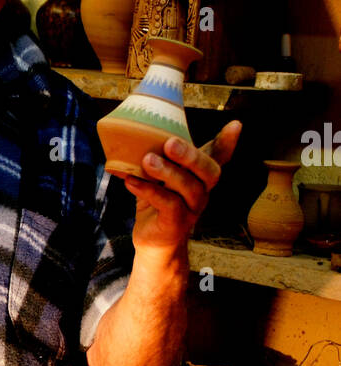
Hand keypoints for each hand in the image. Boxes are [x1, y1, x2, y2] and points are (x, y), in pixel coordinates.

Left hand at [122, 121, 241, 251]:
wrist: (152, 240)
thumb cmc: (157, 201)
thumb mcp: (159, 176)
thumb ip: (159, 157)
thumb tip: (140, 131)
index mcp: (200, 177)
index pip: (220, 158)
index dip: (227, 143)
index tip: (235, 124)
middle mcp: (202, 192)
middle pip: (209, 172)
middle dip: (191, 155)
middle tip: (170, 142)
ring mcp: (192, 209)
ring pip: (189, 188)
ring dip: (168, 172)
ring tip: (147, 160)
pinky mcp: (177, 224)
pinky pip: (168, 204)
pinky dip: (149, 191)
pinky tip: (131, 181)